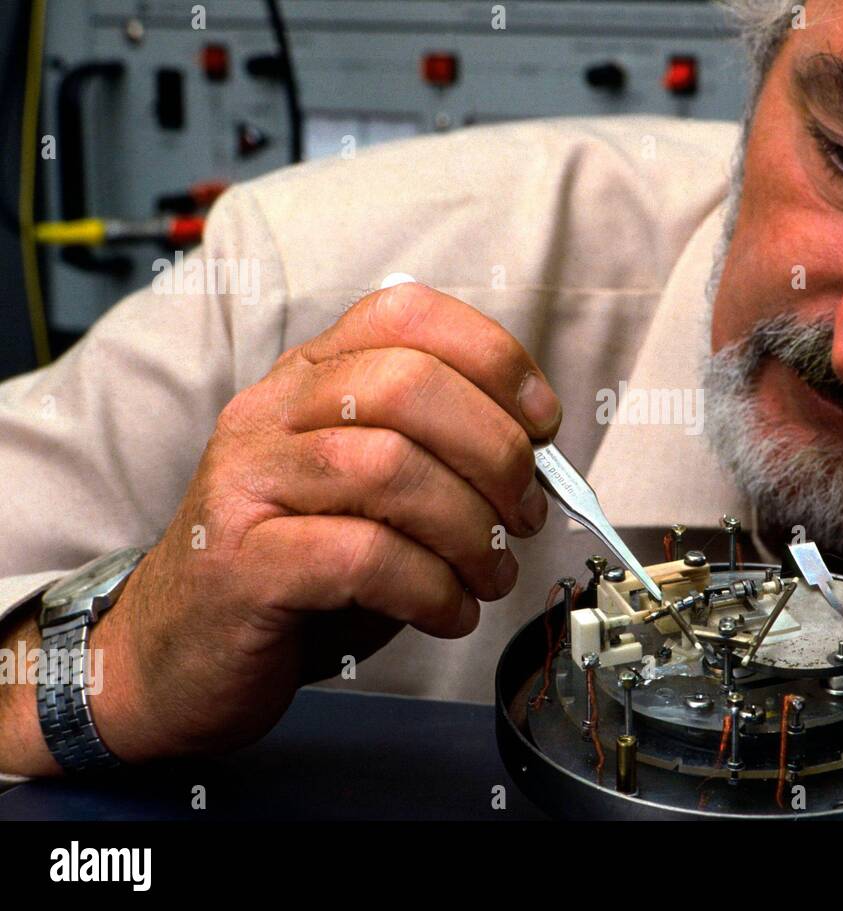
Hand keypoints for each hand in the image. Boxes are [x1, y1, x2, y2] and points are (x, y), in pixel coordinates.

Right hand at [91, 282, 560, 760]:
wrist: (175, 652)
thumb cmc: (294, 568)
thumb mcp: (367, 493)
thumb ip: (435, 458)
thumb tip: (536, 461)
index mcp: (308, 379)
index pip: (405, 315)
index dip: (494, 359)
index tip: (542, 423)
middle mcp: (272, 415)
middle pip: (407, 384)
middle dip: (495, 451)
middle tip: (524, 514)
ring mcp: (249, 483)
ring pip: (388, 468)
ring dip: (471, 530)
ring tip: (490, 574)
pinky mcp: (242, 564)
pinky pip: (362, 557)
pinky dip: (431, 588)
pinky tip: (449, 612)